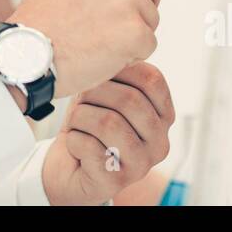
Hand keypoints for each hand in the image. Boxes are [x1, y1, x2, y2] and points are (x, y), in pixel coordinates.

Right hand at [8, 0, 161, 97]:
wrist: (25, 55)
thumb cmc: (35, 24)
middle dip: (142, 4)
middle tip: (120, 25)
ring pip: (151, 17)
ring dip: (134, 33)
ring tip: (101, 44)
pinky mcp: (134, 30)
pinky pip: (149, 44)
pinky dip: (132, 56)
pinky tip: (105, 58)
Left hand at [42, 62, 175, 205]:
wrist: (68, 165)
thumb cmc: (89, 123)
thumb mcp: (104, 93)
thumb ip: (115, 74)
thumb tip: (113, 49)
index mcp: (163, 116)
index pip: (152, 79)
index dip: (119, 70)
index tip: (98, 75)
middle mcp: (160, 142)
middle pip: (129, 100)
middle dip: (94, 94)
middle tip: (80, 100)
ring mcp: (141, 165)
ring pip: (108, 122)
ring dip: (80, 118)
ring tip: (76, 123)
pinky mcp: (116, 182)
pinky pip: (90, 147)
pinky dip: (73, 140)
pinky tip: (75, 144)